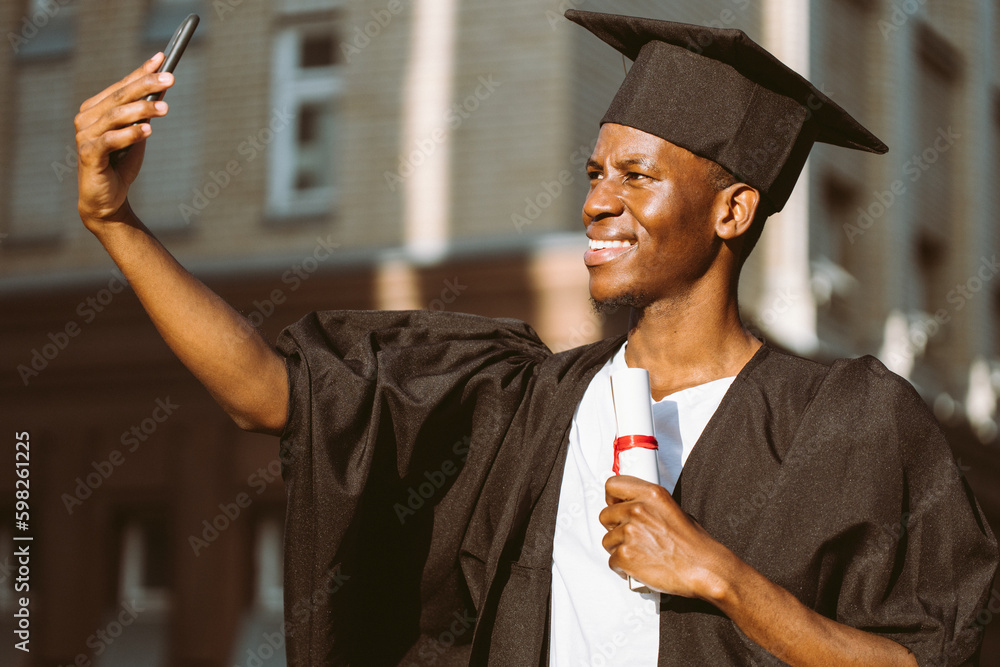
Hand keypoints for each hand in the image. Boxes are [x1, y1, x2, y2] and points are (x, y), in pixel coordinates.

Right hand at [75, 53, 172, 229]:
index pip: (122, 86)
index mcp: (96, 108)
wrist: (106, 200)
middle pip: (120, 96)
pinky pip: (109, 140)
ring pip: (116, 116)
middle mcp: (87, 118)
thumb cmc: (121, 164)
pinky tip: (147, 130)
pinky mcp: (88, 155)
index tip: (162, 59)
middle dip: (146, 85)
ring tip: (165, 109)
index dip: (141, 72)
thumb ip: (145, 113)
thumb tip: (163, 87)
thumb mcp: (138, 134)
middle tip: (170, 79)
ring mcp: (85, 135)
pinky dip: (129, 134)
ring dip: (142, 110)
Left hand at [599, 474, 733, 601]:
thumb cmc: (694, 543)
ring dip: (619, 548)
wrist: (704, 569)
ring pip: (607, 540)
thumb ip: (648, 504)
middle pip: (605, 515)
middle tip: (630, 536)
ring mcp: (629, 533)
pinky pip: (612, 561)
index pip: (612, 485)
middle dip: (615, 527)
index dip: (612, 499)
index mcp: (650, 494)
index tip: (615, 506)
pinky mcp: (624, 555)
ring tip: (640, 553)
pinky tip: (639, 566)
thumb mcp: (673, 508)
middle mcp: (637, 510)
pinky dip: (622, 567)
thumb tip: (630, 507)